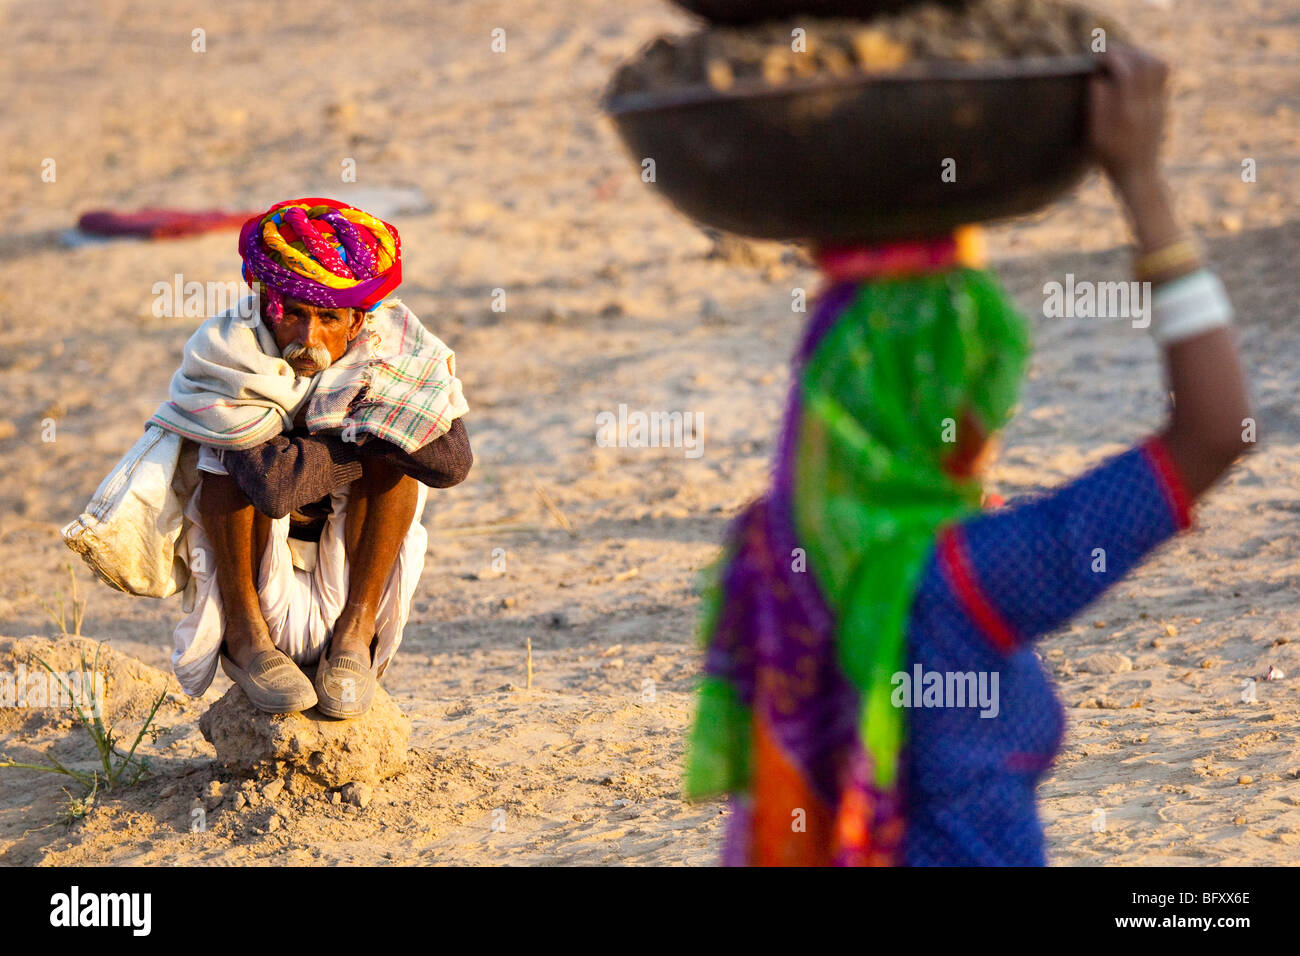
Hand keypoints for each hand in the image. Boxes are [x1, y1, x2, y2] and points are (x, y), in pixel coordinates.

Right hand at [1089, 44, 1180, 251]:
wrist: (1139, 174)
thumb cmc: (1112, 158)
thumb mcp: (1096, 136)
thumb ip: (1097, 105)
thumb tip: (1097, 78)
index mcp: (1129, 110)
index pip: (1127, 70)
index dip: (1112, 57)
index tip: (1096, 57)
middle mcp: (1148, 103)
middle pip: (1145, 61)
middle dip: (1125, 51)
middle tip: (1107, 52)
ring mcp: (1159, 103)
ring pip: (1158, 64)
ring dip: (1139, 54)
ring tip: (1120, 56)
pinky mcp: (1163, 104)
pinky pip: (1162, 74)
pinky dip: (1147, 64)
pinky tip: (1132, 69)